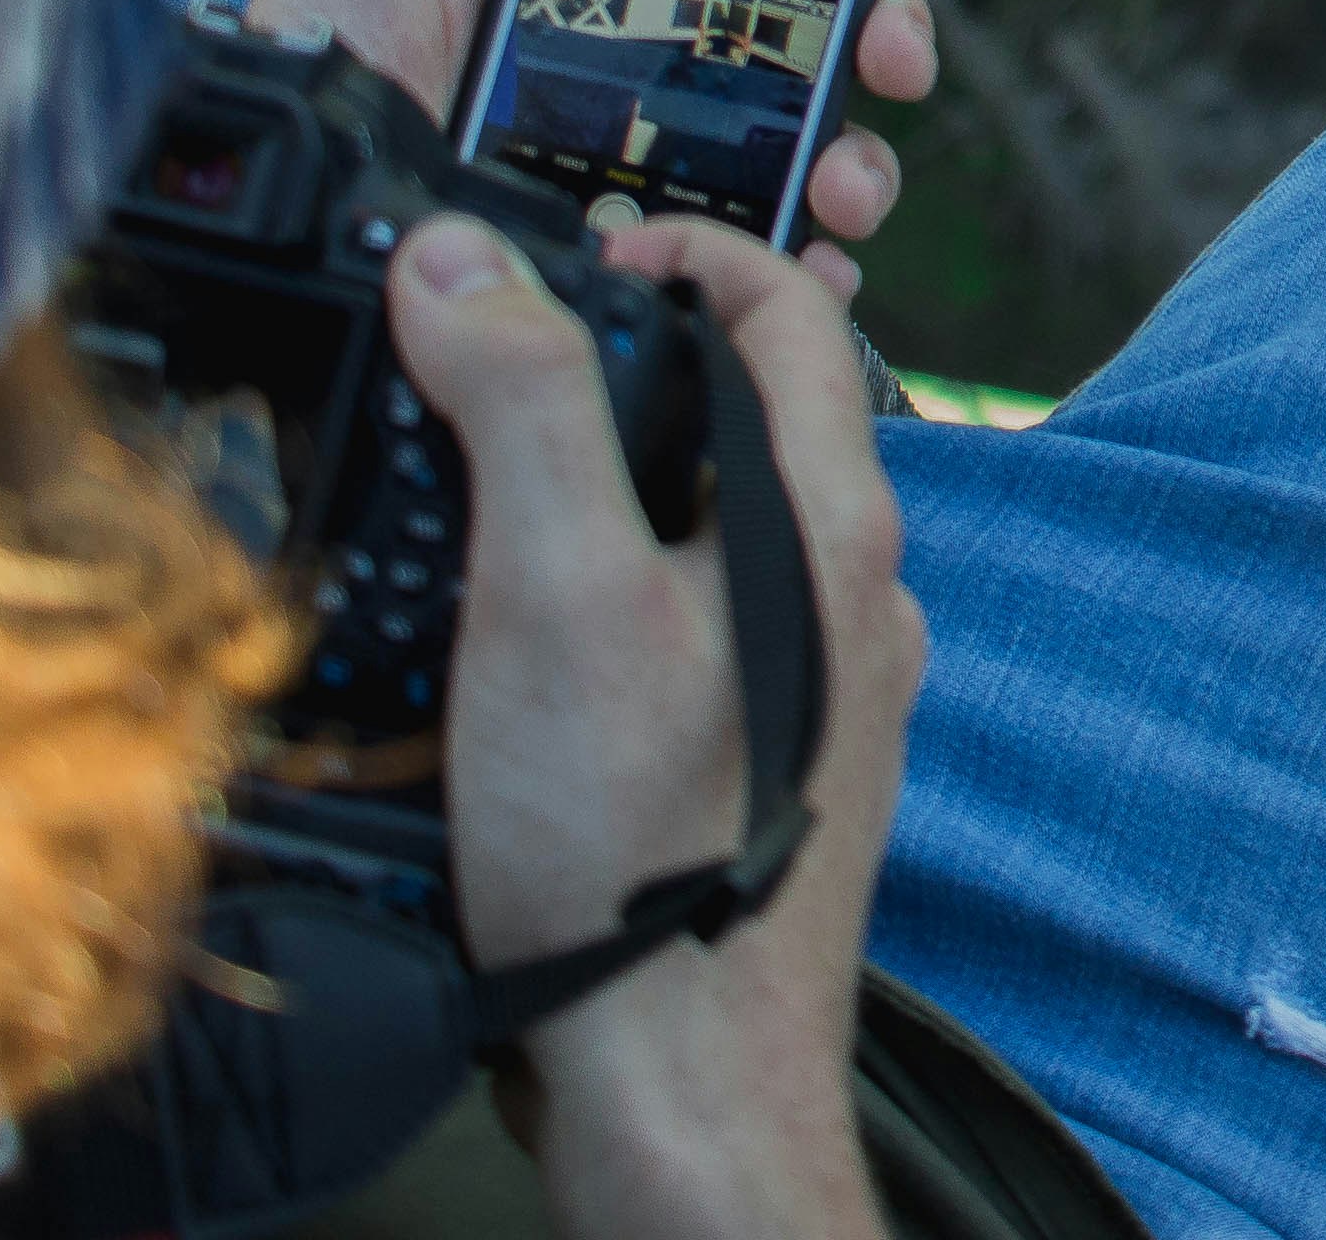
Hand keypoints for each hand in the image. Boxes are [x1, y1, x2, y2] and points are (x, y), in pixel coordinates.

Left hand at [244, 0, 967, 293]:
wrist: (286, 216)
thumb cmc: (308, 64)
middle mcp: (648, 61)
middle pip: (811, 29)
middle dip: (887, 20)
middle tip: (891, 40)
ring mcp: (657, 159)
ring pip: (806, 142)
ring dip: (862, 150)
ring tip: (844, 173)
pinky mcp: (645, 249)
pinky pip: (752, 255)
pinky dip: (807, 257)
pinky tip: (812, 255)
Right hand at [391, 209, 926, 1239]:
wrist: (676, 1077)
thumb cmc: (630, 842)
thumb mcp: (554, 586)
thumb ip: (523, 406)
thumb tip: (464, 263)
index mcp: (836, 520)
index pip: (788, 307)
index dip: (682, 247)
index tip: (575, 250)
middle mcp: (861, 591)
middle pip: (754, 412)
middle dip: (628, 368)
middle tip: (499, 368)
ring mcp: (832, 684)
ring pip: (726, 525)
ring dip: (616, 487)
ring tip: (485, 505)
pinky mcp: (780, 764)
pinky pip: (705, 630)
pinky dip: (621, 597)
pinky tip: (528, 647)